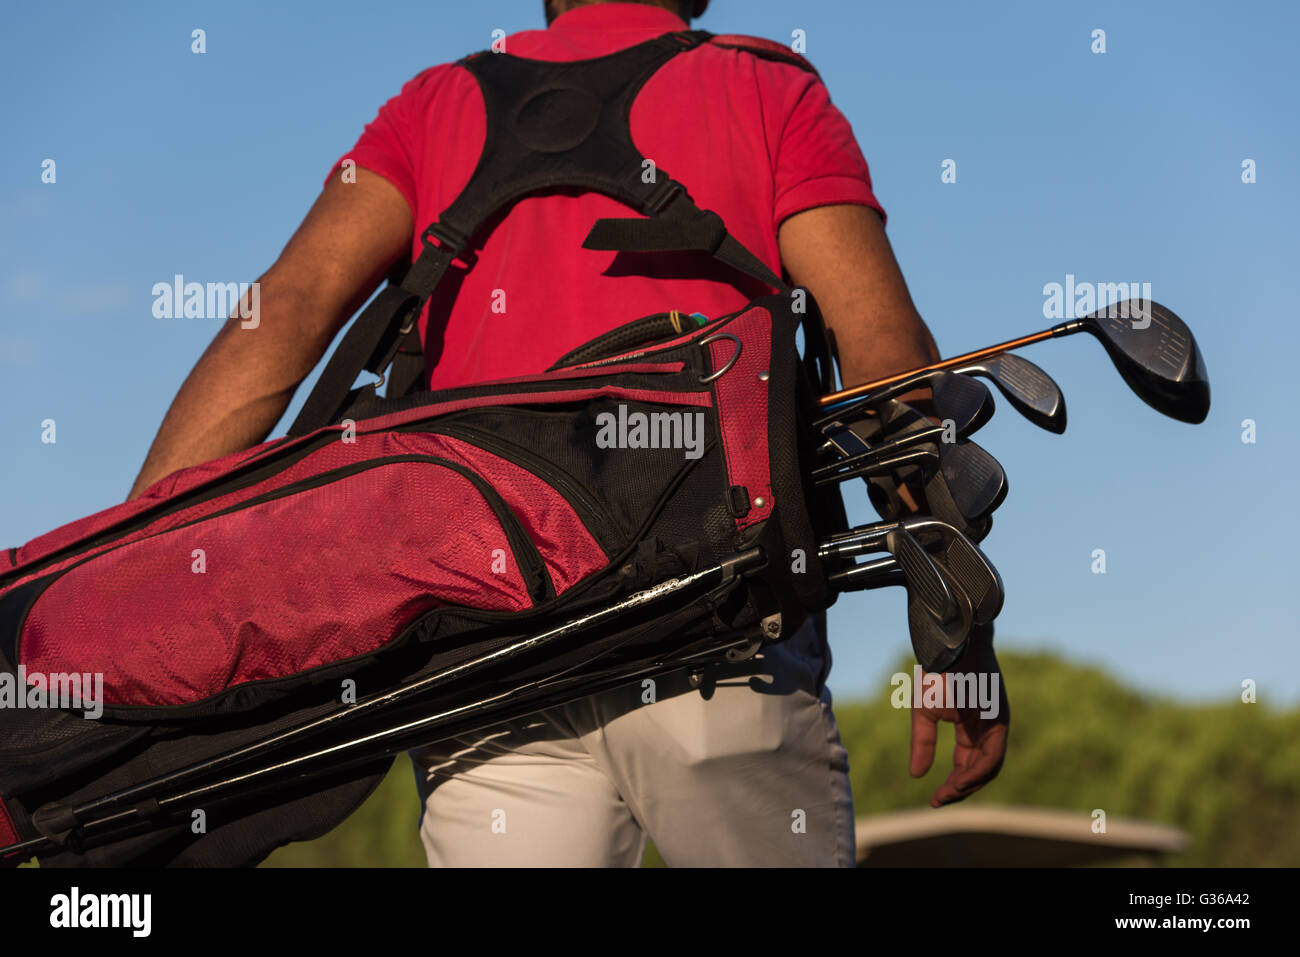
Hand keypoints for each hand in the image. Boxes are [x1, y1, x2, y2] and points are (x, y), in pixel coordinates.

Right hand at [908, 621, 1008, 806]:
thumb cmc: (937, 672)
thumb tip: (916, 775)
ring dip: (969, 785)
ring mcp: (996, 724)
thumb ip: (923, 743)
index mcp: (971, 729)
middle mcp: (988, 730)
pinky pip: (993, 755)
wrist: (948, 644)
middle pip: (980, 770)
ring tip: (948, 794)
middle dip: (960, 790)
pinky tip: (959, 780)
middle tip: (939, 801)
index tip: (934, 799)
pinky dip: (977, 771)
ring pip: (990, 767)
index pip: (966, 765)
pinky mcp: (1000, 719)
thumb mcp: (924, 713)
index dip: (952, 784)